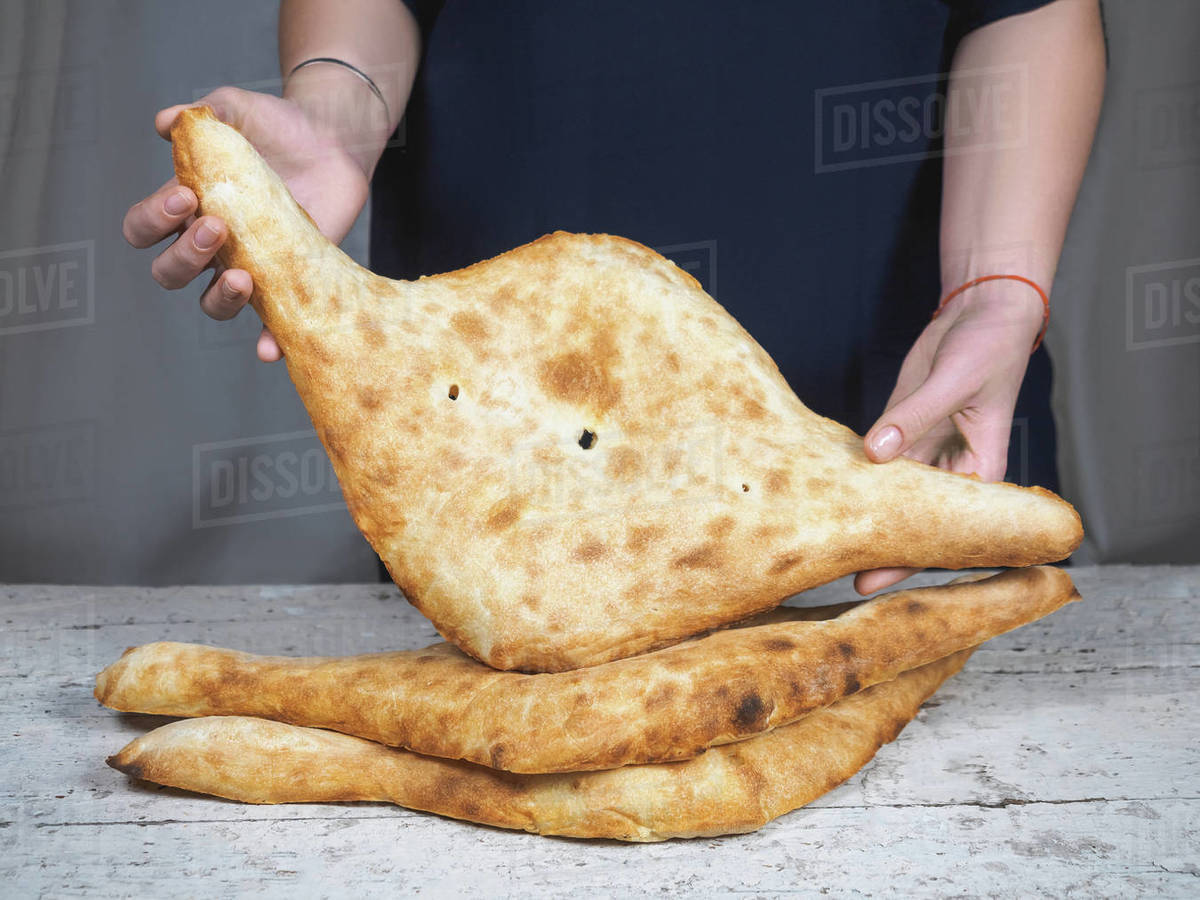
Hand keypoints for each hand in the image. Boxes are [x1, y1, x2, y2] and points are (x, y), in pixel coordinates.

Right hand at [121, 86, 369, 361]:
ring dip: (217, 298)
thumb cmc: (276, 127)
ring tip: (243, 277)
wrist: (333, 141)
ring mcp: (250, 266)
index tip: (187, 196)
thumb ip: (201, 114)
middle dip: (185, 256)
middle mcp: (211, 245)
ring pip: (211, 304)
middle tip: (218, 226)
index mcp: (186, 208)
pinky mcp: (289, 282)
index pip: (144, 229)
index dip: (153, 221)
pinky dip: (268, 342)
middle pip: (170, 272)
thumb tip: (166, 122)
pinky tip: (270, 348)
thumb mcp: (235, 110)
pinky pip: (272, 326)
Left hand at [855, 280, 1046, 594]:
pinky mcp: (901, 427)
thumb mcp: (956, 381)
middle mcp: (951, 467)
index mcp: (982, 468)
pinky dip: (856, 475)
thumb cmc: (988, 347)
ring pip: (894, 494)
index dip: (920, 558)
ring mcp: (923, 449)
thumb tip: (875, 452)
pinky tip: (829, 496)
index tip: (883, 581)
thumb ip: (914, 416)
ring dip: (869, 516)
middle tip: (849, 581)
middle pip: (920, 520)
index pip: (953, 527)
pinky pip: (877, 459)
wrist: (980, 312)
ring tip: (831, 546)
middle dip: (888, 551)